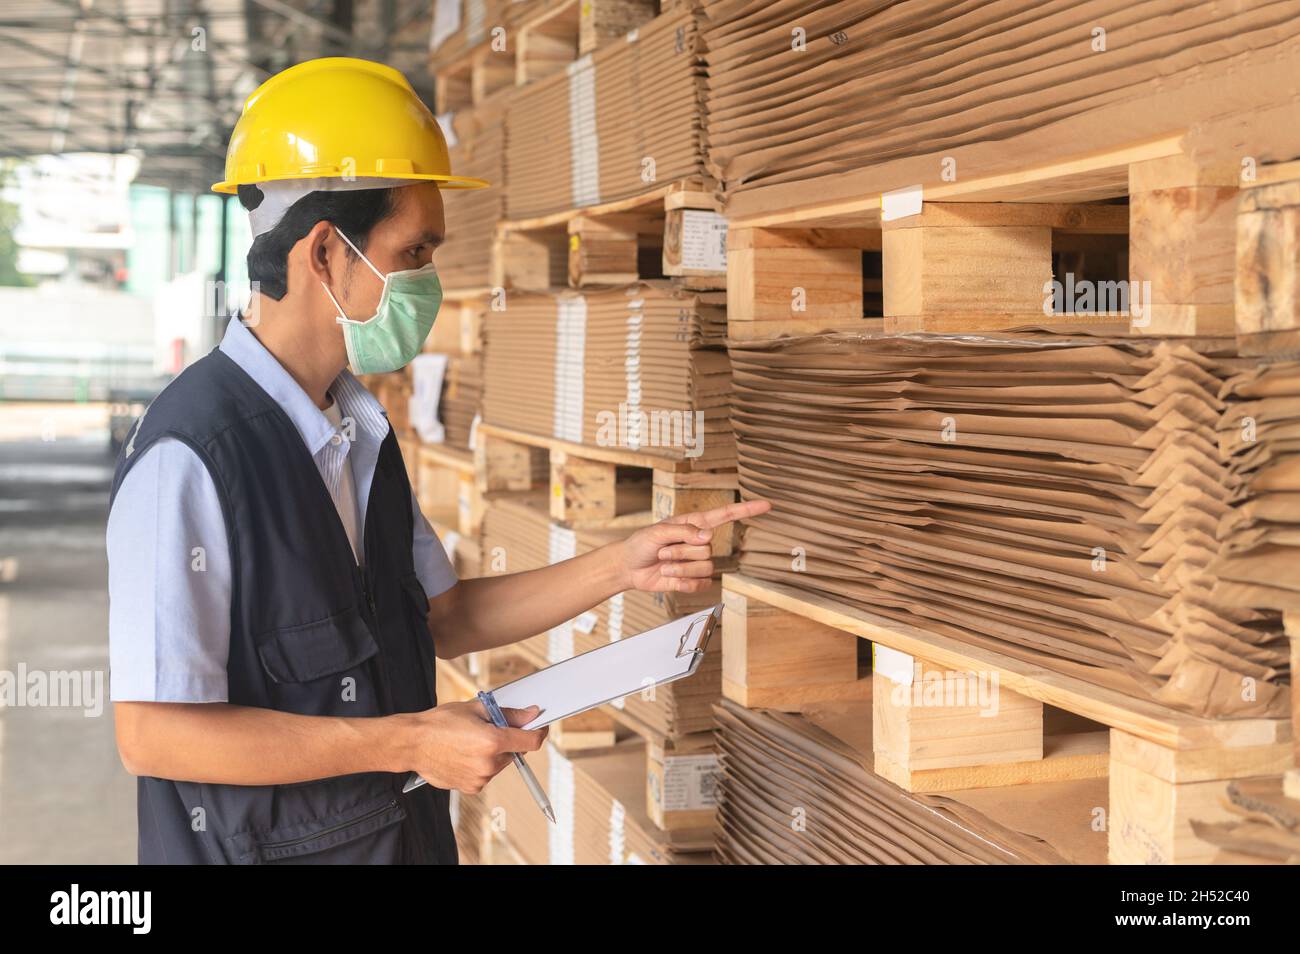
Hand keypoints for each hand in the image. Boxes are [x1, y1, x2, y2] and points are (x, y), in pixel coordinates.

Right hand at [401, 701, 548, 794]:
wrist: (412, 743)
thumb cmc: (441, 722)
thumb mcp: (477, 709)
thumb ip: (509, 714)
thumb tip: (532, 714)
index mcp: (493, 741)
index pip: (531, 742)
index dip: (538, 732)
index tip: (539, 727)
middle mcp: (489, 763)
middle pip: (514, 752)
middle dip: (507, 740)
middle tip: (486, 729)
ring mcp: (480, 778)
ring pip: (500, 763)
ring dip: (493, 753)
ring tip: (469, 742)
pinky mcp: (471, 788)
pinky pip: (486, 775)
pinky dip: (481, 765)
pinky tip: (463, 755)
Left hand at [619, 498, 770, 592]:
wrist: (629, 568)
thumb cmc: (641, 544)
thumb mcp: (657, 532)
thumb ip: (683, 531)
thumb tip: (708, 536)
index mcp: (695, 524)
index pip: (726, 515)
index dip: (747, 510)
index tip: (766, 505)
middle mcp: (700, 542)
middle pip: (707, 548)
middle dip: (680, 551)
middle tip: (662, 551)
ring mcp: (698, 562)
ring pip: (704, 567)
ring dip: (679, 568)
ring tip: (664, 564)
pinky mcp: (695, 581)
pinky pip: (701, 584)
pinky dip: (683, 583)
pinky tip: (671, 579)